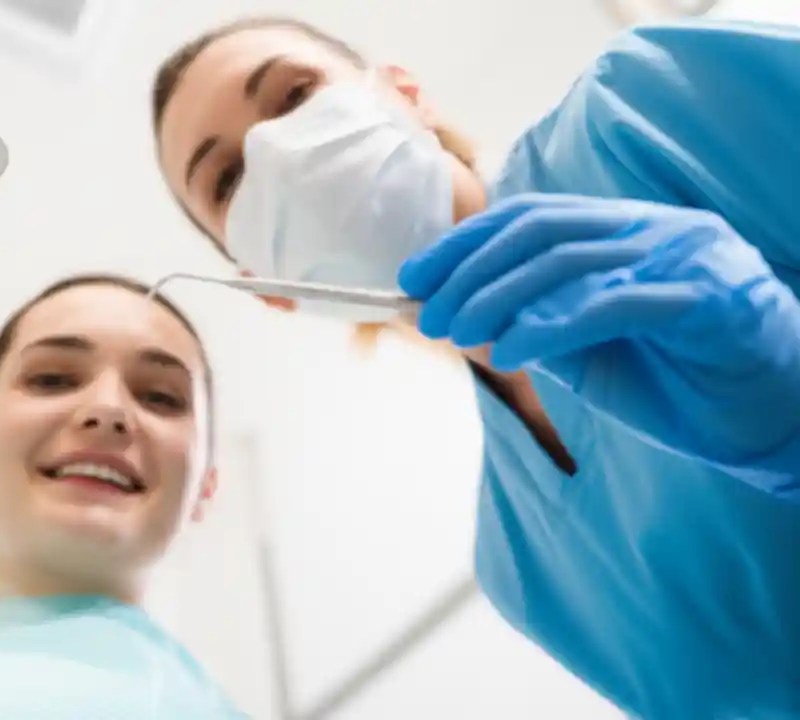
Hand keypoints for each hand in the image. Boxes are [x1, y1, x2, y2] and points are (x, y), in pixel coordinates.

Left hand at [398, 194, 799, 499]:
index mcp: (623, 231)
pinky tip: (510, 352)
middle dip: (471, 271)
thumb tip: (450, 320)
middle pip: (540, 231)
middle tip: (429, 315)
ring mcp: (687, 255)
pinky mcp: (712, 297)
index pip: (527, 217)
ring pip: (571, 261)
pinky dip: (553, 325)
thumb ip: (530, 329)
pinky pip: (617, 303)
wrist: (776, 419)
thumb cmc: (679, 384)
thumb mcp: (587, 355)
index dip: (463, 244)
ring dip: (499, 298)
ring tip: (457, 334)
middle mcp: (654, 229)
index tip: (413, 278)